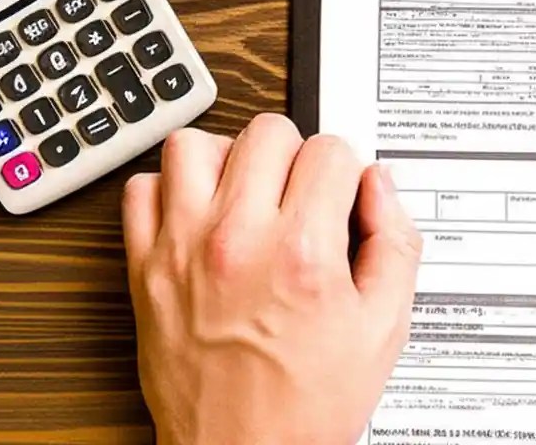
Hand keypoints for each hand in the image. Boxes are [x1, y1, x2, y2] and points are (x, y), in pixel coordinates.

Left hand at [121, 114, 422, 444]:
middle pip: (267, 131)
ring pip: (195, 143)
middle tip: (300, 190)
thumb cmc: (307, 403)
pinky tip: (200, 214)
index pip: (331, 151)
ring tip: (246, 191)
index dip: (347, 169)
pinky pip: (141, 190)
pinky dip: (169, 189)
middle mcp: (239, 241)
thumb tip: (381, 186)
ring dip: (227, 157)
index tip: (342, 194)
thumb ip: (395, 243)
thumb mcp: (385, 326)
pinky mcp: (145, 270)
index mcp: (304, 252)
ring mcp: (184, 251)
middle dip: (295, 152)